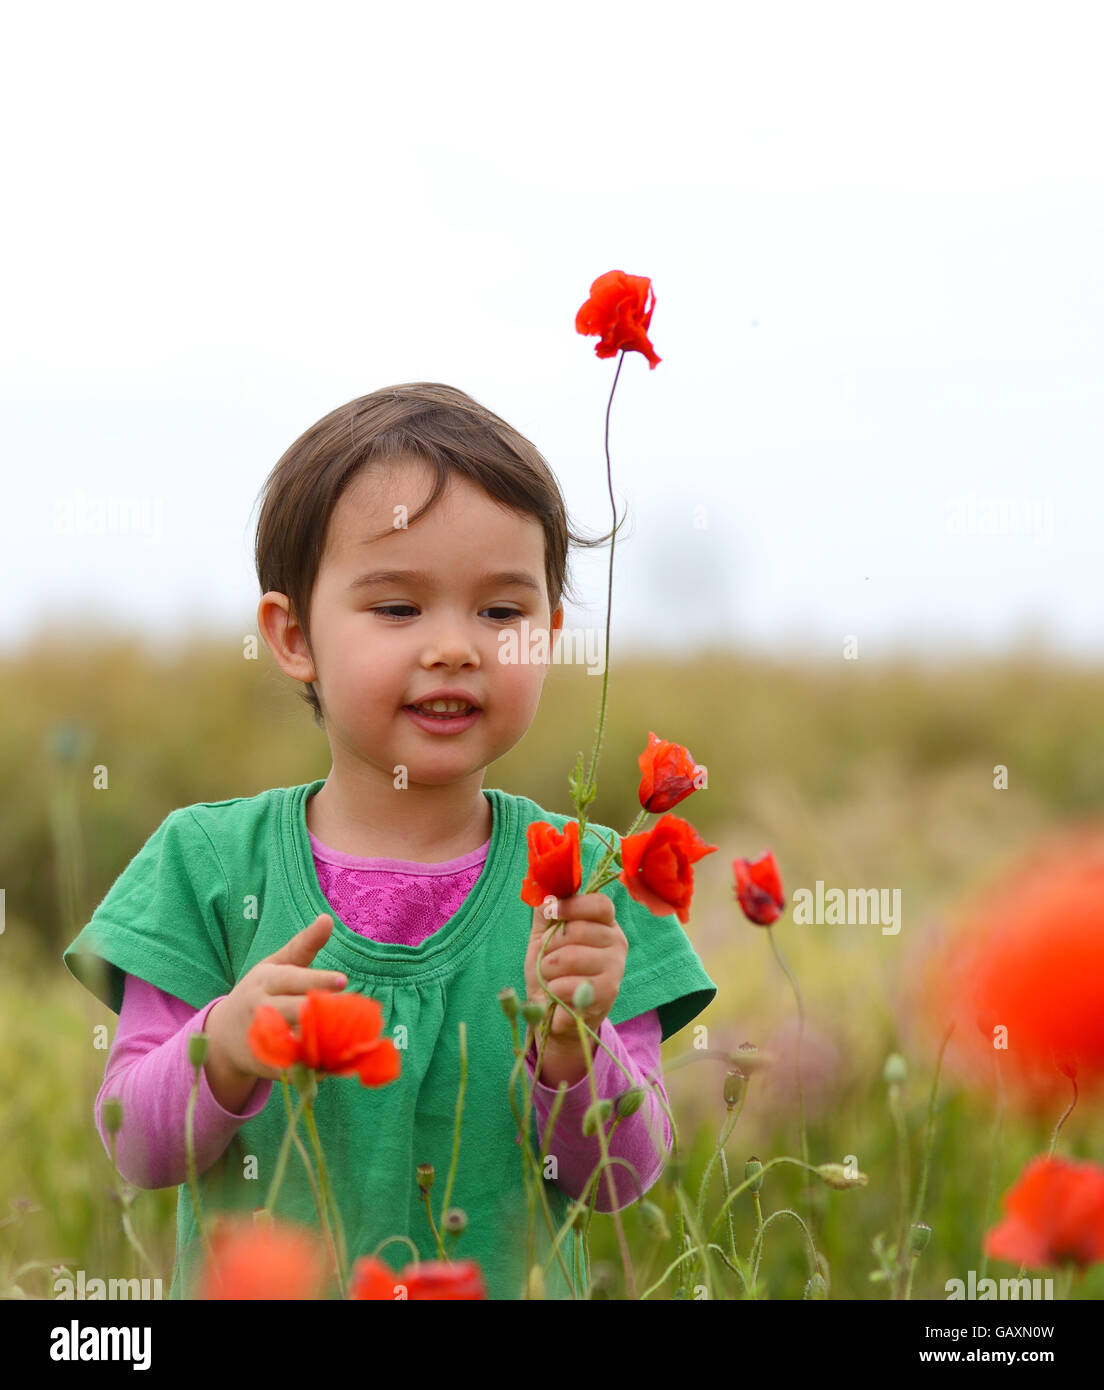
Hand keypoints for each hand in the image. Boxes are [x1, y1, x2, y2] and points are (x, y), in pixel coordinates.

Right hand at [206, 913, 347, 1082]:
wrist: (223, 1037)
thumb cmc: (260, 992)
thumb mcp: (276, 965)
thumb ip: (304, 945)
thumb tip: (327, 918)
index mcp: (266, 981)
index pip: (293, 979)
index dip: (318, 980)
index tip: (343, 981)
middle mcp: (261, 1010)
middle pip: (294, 1011)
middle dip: (322, 1012)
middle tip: (351, 1011)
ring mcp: (262, 1040)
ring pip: (295, 1043)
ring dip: (322, 1043)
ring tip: (350, 1040)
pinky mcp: (267, 1067)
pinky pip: (296, 1069)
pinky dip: (316, 1068)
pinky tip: (337, 1064)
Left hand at [523, 893, 627, 1046]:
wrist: (554, 1011)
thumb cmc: (551, 968)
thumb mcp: (543, 935)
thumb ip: (546, 912)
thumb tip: (548, 896)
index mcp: (605, 923)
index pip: (600, 903)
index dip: (573, 905)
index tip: (552, 913)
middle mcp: (617, 942)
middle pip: (579, 930)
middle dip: (550, 945)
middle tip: (546, 958)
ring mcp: (616, 968)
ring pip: (570, 957)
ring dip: (548, 969)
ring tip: (550, 978)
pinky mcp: (608, 993)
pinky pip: (570, 984)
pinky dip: (554, 989)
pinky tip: (558, 994)